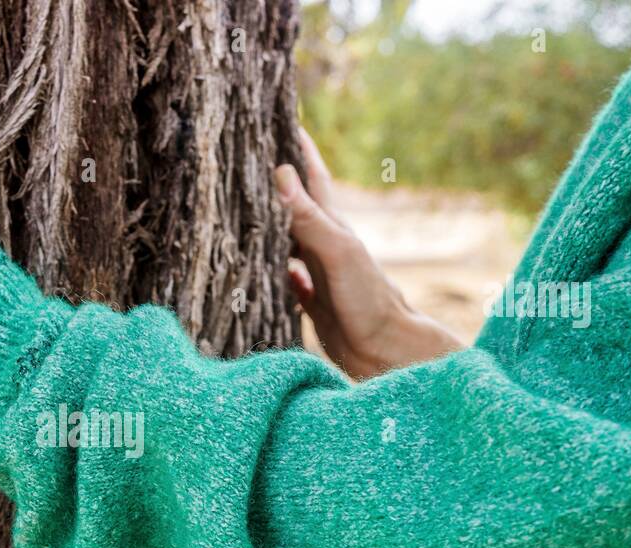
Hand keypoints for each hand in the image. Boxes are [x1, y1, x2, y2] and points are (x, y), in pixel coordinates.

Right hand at [275, 129, 463, 379]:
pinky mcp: (311, 301)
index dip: (298, 147)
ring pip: (287, 239)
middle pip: (295, 204)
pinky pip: (284, 277)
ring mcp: (317, 272)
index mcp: (332, 227)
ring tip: (245, 203)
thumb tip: (281, 175)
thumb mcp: (338, 253)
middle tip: (253, 153)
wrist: (385, 351)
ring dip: (269, 221)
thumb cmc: (368, 300)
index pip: (311, 177)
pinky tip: (259, 266)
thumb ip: (309, 218)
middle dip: (276, 178)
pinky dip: (269, 267)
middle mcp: (323, 245)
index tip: (281, 114)